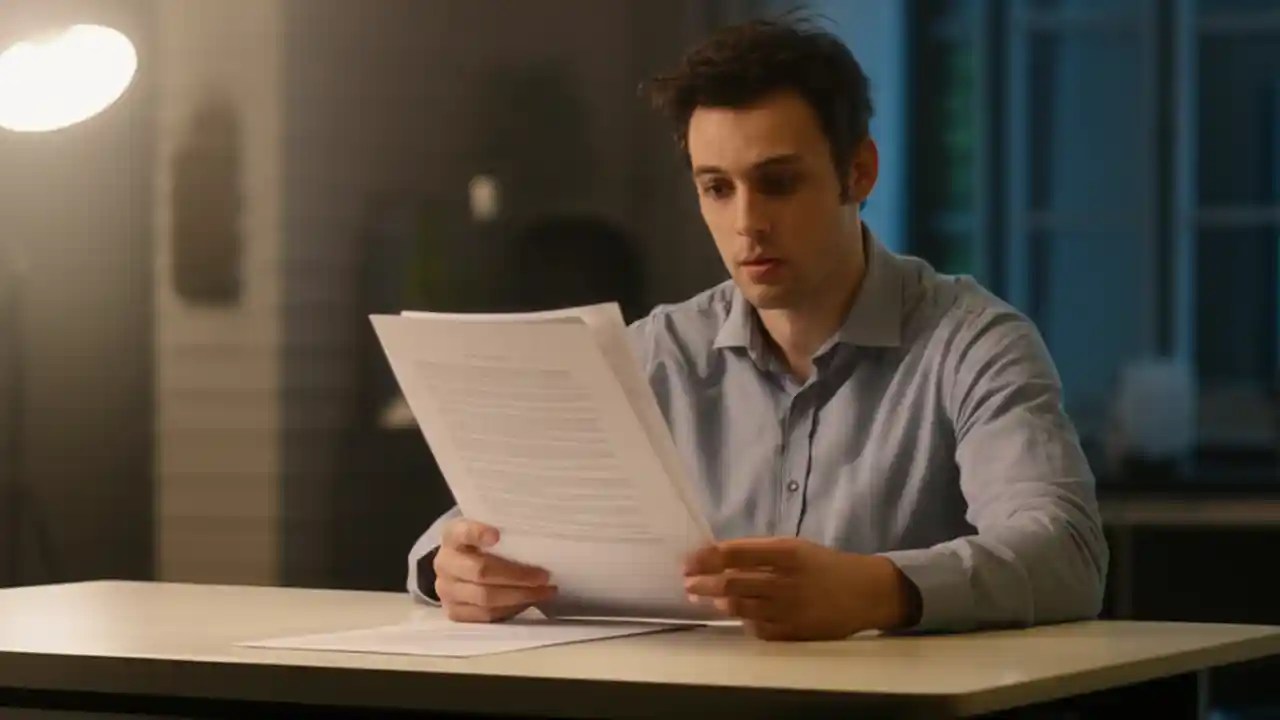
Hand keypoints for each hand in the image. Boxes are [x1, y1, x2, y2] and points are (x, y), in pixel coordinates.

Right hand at [433, 518, 556, 621]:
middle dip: (517, 576)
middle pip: (481, 571)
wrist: (456, 567)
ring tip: (544, 591)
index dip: (478, 533)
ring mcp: (446, 590)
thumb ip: (503, 533)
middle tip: (543, 576)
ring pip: (485, 598)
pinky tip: (528, 602)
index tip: (497, 535)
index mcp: (452, 536)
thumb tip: (538, 542)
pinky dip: (510, 610)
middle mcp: (444, 563)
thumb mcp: (485, 530)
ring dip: (519, 596)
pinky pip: (484, 616)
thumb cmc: (480, 546)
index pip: (462, 532)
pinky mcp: (453, 612)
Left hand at [683, 537, 918, 640]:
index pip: (734, 554)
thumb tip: (721, 557)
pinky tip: (740, 615)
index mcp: (785, 553)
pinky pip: (757, 628)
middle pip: (731, 582)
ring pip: (740, 606)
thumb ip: (761, 553)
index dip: (706, 558)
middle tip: (688, 583)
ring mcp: (787, 609)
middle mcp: (783, 581)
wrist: (865, 593)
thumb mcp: (796, 548)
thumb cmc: (826, 565)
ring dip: (718, 601)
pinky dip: (745, 620)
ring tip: (708, 597)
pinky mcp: (792, 632)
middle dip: (703, 583)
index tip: (688, 561)